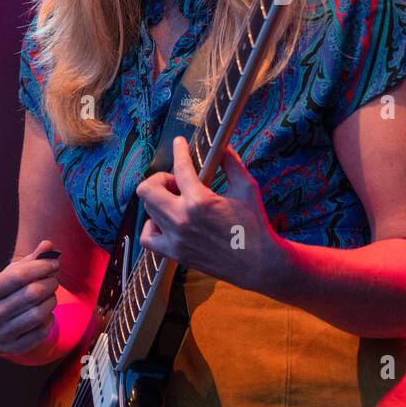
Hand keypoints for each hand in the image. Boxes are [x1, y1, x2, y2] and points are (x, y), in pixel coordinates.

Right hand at [0, 240, 60, 357]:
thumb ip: (31, 259)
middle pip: (32, 294)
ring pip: (39, 313)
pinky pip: (42, 331)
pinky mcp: (14, 348)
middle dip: (50, 283)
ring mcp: (1, 335)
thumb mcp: (12, 275)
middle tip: (53, 280)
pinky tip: (46, 313)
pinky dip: (50, 319)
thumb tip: (48, 245)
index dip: (42, 266)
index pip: (19, 275)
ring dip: (51, 300)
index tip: (55, 263)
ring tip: (50, 295)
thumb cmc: (6, 294)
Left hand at [135, 136, 284, 291]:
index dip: (179, 150)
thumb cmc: (254, 224)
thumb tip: (222, 144)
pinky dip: (152, 226)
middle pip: (147, 189)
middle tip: (177, 182)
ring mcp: (175, 239)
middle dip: (161, 179)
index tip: (179, 142)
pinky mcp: (174, 253)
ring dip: (159, 199)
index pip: (180, 167)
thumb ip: (231, 163)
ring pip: (147, 210)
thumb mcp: (247, 188)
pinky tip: (167, 221)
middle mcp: (182, 219)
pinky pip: (147, 238)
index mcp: (200, 200)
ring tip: (177, 200)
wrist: (257, 264)